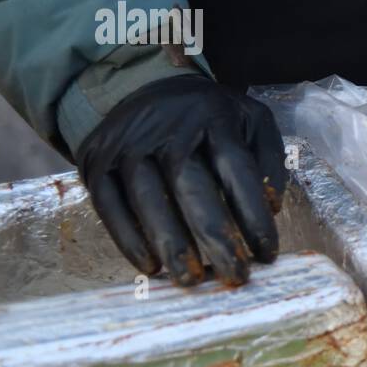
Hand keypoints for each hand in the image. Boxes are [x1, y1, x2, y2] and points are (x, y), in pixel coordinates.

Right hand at [76, 76, 287, 285]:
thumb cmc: (207, 116)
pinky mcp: (96, 163)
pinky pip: (111, 207)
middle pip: (191, 187)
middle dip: (215, 236)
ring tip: (192, 281)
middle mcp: (167, 130)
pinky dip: (129, 239)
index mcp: (213, 118)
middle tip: (235, 276)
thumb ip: (269, 158)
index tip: (267, 253)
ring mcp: (127, 146)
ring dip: (172, 245)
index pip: (237, 170)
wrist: (138, 85)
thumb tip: (270, 207)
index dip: (253, 215)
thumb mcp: (250, 119)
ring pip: (148, 200)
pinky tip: (151, 267)